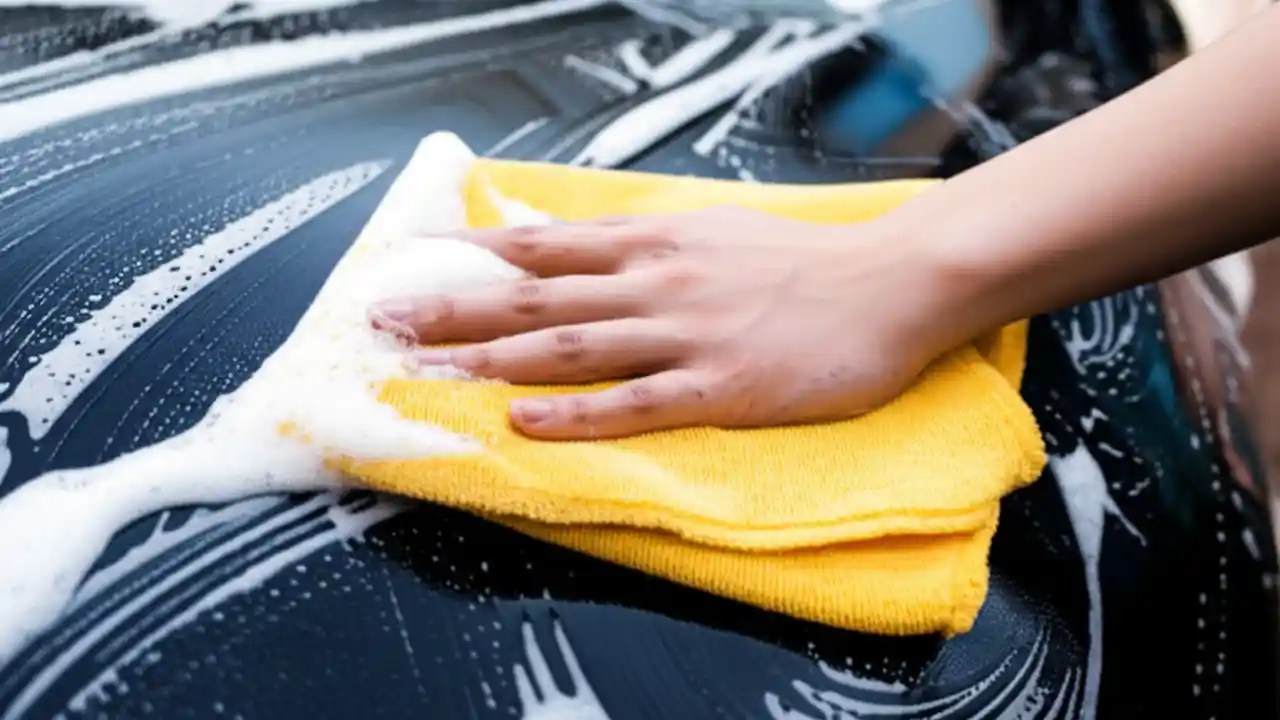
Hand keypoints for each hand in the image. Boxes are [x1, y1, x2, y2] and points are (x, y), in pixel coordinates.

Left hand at [370, 206, 951, 439]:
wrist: (888, 285)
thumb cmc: (803, 263)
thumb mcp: (713, 229)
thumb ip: (644, 240)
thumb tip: (581, 245)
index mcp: (655, 244)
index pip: (542, 250)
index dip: (471, 261)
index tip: (413, 267)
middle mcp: (656, 283)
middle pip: (533, 300)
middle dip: (452, 310)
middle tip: (386, 324)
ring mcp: (686, 336)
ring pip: (567, 351)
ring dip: (489, 361)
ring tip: (427, 373)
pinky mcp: (720, 387)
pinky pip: (631, 404)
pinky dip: (571, 414)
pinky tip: (522, 420)